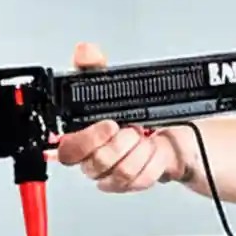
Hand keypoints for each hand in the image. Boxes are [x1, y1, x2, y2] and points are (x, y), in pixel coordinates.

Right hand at [48, 42, 185, 191]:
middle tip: (132, 127)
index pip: (67, 151)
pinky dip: (153, 160)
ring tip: (144, 136)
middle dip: (121, 142)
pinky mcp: (132, 184)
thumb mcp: (113, 84)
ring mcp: (112, 175)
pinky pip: (141, 178)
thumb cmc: (134, 112)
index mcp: (79, 138)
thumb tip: (85, 51)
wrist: (167, 131)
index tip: (109, 124)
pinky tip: (154, 148)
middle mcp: (93, 160)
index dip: (88, 139)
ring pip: (121, 172)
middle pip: (97, 163)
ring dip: (139, 150)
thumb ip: (94, 67)